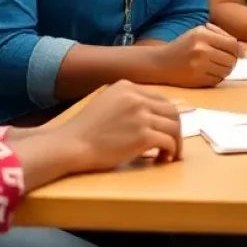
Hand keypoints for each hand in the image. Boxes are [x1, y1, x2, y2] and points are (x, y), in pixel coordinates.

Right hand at [53, 80, 182, 170]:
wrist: (70, 146)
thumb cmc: (83, 130)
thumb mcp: (105, 102)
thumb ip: (126, 102)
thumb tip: (149, 113)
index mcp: (127, 87)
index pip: (160, 98)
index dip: (166, 115)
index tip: (166, 128)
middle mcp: (137, 98)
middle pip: (172, 111)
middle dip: (175, 128)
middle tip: (173, 143)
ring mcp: (141, 116)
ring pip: (174, 126)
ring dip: (176, 142)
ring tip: (170, 154)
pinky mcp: (143, 135)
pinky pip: (168, 142)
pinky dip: (171, 151)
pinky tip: (163, 159)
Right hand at [154, 23, 239, 86]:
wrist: (160, 63)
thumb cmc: (183, 46)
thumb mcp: (199, 32)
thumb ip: (221, 36)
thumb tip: (243, 49)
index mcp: (202, 35)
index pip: (232, 44)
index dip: (238, 50)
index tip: (238, 53)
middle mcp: (201, 50)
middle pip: (231, 59)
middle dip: (232, 61)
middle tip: (226, 60)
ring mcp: (198, 66)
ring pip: (226, 71)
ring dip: (225, 70)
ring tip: (217, 66)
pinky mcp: (196, 80)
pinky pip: (217, 80)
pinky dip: (217, 77)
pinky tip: (209, 72)